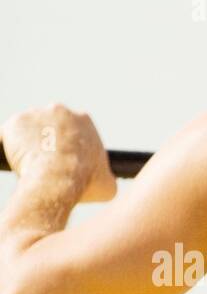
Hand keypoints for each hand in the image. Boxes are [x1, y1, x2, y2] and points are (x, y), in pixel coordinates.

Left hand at [1, 103, 116, 202]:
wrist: (57, 181)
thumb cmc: (85, 182)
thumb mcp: (108, 184)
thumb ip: (105, 176)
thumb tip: (105, 181)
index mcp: (84, 119)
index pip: (75, 128)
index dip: (71, 145)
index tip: (68, 159)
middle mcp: (59, 110)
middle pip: (51, 124)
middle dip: (49, 139)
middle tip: (49, 161)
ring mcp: (34, 114)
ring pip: (30, 129)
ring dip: (30, 143)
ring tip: (33, 165)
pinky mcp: (13, 123)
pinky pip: (10, 136)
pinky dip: (12, 148)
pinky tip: (19, 163)